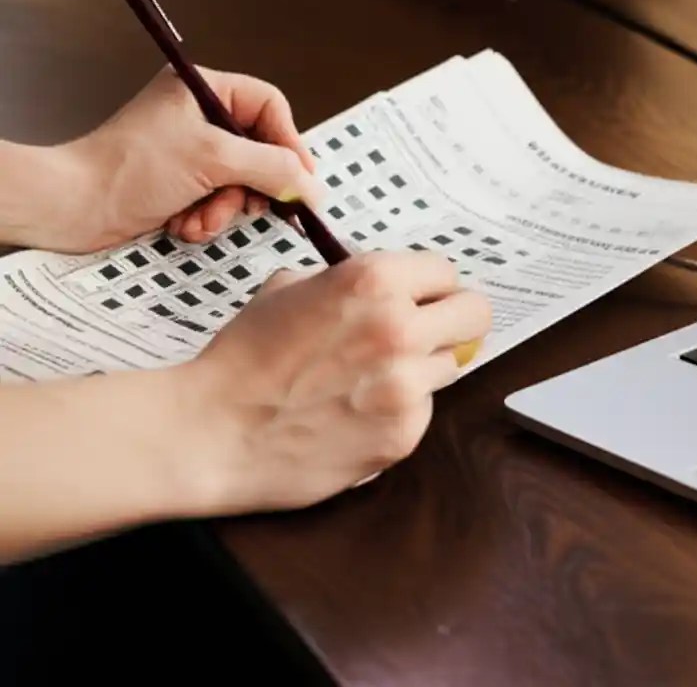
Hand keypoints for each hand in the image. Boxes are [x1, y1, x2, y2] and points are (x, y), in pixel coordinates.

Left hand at [43, 66, 323, 252]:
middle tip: (251, 207)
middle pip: (260, 149)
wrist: (74, 206)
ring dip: (226, 208)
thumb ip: (273, 169)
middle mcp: (198, 113)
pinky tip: (185, 225)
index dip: (290, 143)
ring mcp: (190, 148)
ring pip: (241, 181)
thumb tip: (314, 187)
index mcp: (203, 88)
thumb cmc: (132, 168)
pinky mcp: (180, 181)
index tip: (300, 180)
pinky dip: (207, 217)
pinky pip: (218, 199)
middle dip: (251, 186)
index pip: (271, 106)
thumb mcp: (215, 161)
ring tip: (201, 220)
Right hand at [185, 251, 490, 514]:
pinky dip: (398, 412)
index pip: (445, 271)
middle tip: (427, 333)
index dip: (429, 286)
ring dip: (422, 368)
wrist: (212, 431)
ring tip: (371, 379)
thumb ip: (348, 282)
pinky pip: (422, 412)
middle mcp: (400, 329)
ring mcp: (406, 386)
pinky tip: (355, 414)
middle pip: (475, 314)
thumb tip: (387, 287)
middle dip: (454, 320)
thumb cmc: (244, 359)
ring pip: (450, 366)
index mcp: (375, 281)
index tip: (420, 298)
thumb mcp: (289, 289)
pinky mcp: (404, 434)